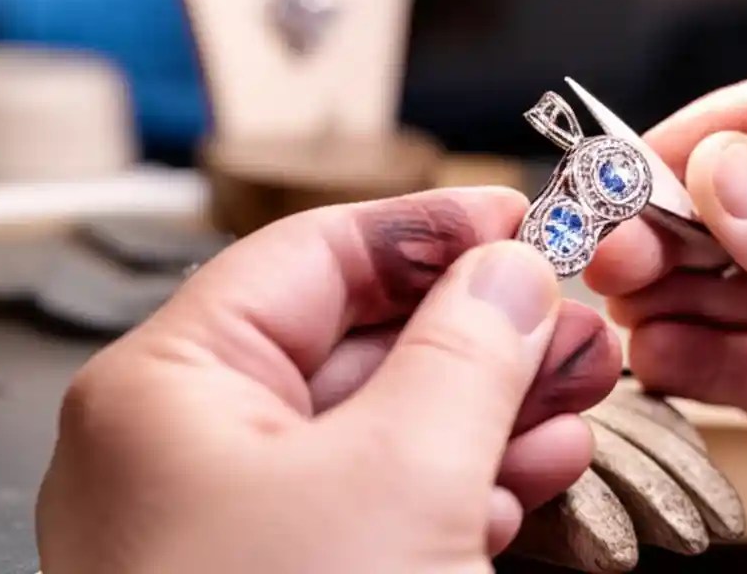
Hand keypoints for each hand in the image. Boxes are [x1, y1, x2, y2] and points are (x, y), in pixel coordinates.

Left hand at [36, 188, 622, 573]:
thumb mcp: (405, 475)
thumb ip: (466, 349)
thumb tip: (508, 272)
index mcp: (169, 393)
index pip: (309, 256)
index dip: (427, 228)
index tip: (516, 219)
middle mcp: (188, 453)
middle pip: (355, 340)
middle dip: (479, 325)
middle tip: (567, 311)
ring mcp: (238, 527)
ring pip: (383, 424)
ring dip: (489, 401)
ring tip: (576, 387)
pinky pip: (384, 502)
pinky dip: (464, 477)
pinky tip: (532, 467)